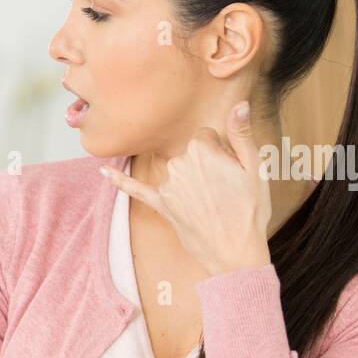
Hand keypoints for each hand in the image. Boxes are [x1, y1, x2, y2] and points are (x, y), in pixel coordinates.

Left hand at [100, 101, 272, 277]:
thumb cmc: (249, 210)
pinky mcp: (162, 206)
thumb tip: (239, 104)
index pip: (207, 137)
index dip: (222, 152)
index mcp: (202, 151)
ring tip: (213, 203)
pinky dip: (120, 181)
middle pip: (191, 153)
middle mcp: (179, 165)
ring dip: (191, 181)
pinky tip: (102, 172)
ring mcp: (168, 187)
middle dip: (206, 165)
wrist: (234, 253)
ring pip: (177, 171)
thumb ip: (241, 133)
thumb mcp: (254, 168)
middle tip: (225, 189)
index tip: (232, 169)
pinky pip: (137, 190)